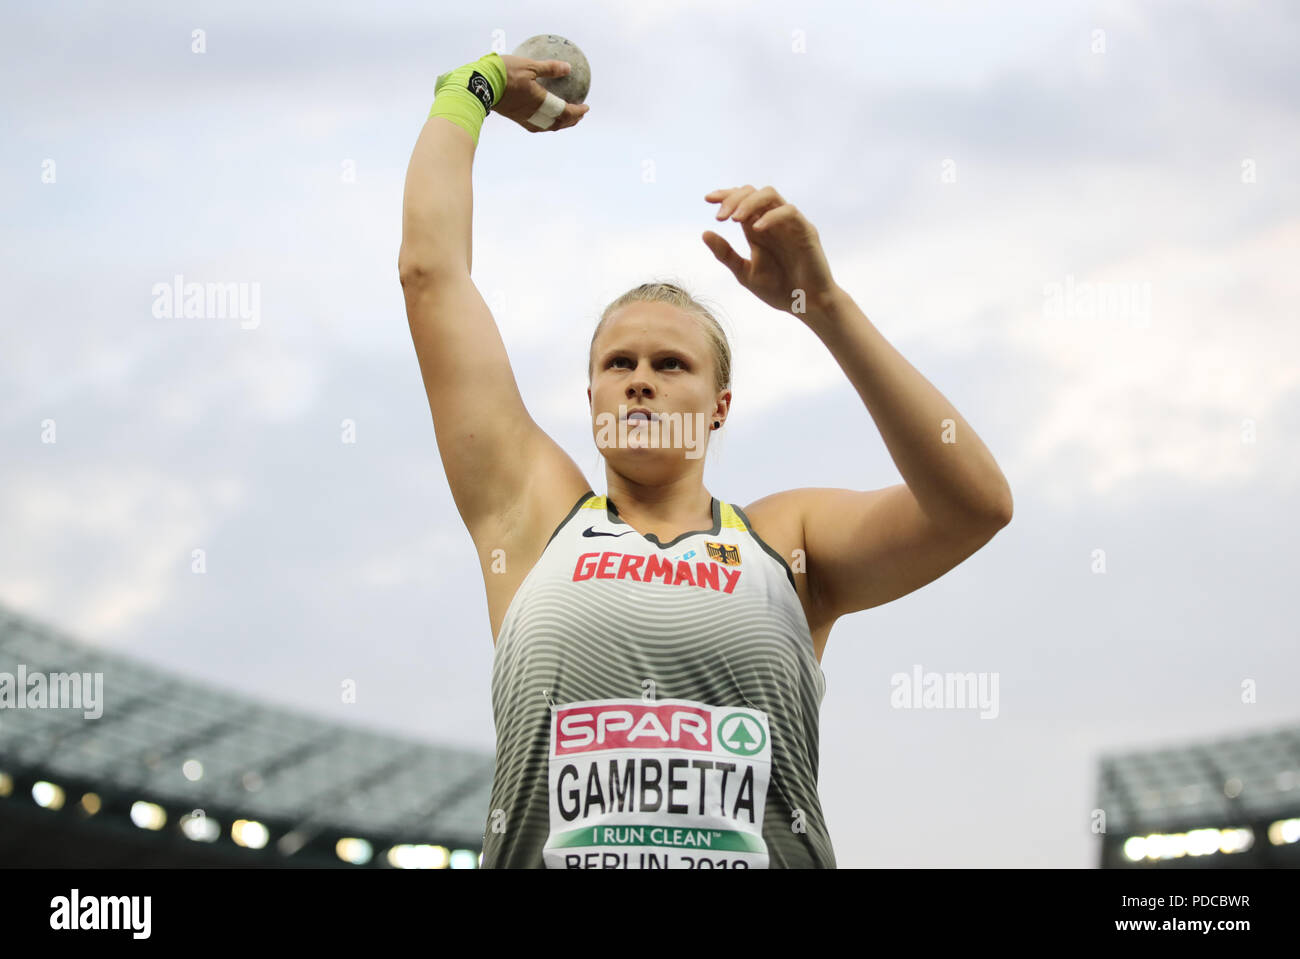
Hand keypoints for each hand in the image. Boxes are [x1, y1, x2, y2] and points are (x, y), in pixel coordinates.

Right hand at [493, 54, 590, 132]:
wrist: (481, 84)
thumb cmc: (505, 72)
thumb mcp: (529, 65)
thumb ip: (549, 68)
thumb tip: (568, 68)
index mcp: (540, 103)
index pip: (564, 112)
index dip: (577, 111)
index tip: (586, 107)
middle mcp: (534, 114)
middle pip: (557, 124)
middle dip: (571, 121)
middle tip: (579, 115)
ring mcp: (524, 118)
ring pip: (546, 126)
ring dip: (559, 124)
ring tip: (565, 118)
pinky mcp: (515, 117)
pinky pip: (535, 124)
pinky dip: (545, 122)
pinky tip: (544, 115)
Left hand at [702, 185, 837, 317]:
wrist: (805, 306)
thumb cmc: (778, 290)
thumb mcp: (744, 273)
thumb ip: (726, 254)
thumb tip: (704, 233)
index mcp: (757, 229)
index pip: (741, 200)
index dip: (725, 195)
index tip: (708, 199)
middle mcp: (772, 222)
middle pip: (753, 192)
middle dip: (733, 199)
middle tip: (720, 217)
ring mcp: (790, 224)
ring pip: (770, 194)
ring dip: (750, 202)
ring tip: (735, 219)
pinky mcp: (806, 230)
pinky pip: (789, 212)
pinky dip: (771, 216)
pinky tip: (756, 230)